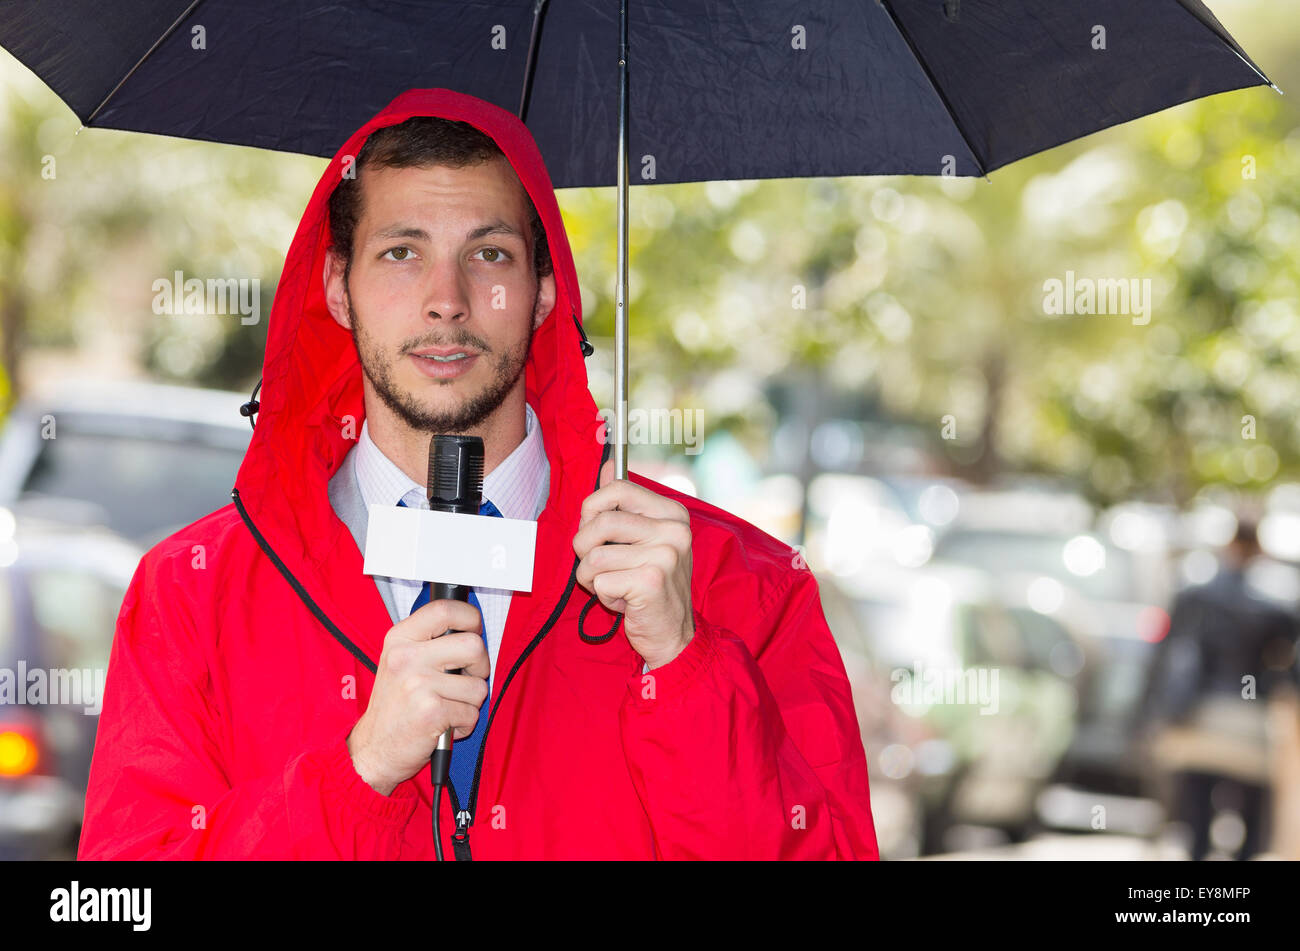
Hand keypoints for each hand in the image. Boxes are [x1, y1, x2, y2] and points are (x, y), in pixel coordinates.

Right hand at [347, 599, 488, 795]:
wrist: (373, 749)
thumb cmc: (394, 706)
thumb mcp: (400, 661)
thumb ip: (429, 641)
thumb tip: (471, 627)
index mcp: (400, 639)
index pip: (444, 609)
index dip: (470, 618)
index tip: (473, 631)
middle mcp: (406, 657)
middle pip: (473, 645)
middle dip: (481, 666)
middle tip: (466, 679)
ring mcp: (418, 684)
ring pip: (479, 686)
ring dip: (470, 703)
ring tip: (447, 708)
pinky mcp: (431, 712)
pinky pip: (472, 714)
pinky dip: (464, 724)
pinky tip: (443, 725)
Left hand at [573, 459, 694, 669]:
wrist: (675, 636)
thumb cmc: (653, 587)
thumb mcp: (645, 540)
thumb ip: (626, 504)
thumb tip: (607, 465)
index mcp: (673, 513)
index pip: (619, 488)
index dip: (593, 508)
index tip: (594, 528)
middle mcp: (674, 530)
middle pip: (600, 522)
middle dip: (585, 548)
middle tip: (599, 566)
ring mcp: (665, 555)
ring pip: (594, 556)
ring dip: (592, 578)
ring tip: (615, 586)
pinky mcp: (651, 582)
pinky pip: (600, 582)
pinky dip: (603, 598)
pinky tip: (625, 603)